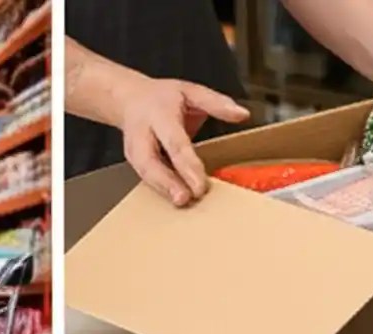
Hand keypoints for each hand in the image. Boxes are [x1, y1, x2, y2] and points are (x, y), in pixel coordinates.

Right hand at [114, 77, 249, 205]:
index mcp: (158, 114)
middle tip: (185, 199)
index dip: (187, 165)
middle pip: (150, 162)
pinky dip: (159, 191)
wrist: (129, 100)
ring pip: (145, 174)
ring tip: (181, 204)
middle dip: (167, 183)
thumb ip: (216, 103)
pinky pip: (146, 179)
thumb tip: (242, 114)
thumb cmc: (162, 98)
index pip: (174, 143)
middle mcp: (142, 134)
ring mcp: (134, 150)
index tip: (200, 185)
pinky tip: (174, 200)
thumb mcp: (191, 91)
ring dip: (162, 191)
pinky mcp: (133, 163)